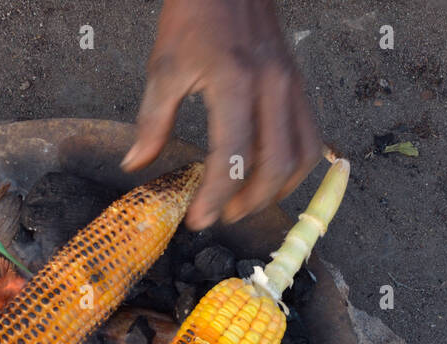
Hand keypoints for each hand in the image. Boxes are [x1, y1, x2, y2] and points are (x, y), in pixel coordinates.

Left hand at [122, 0, 320, 229]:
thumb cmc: (194, 15)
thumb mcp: (164, 66)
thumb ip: (153, 121)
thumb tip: (135, 164)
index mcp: (234, 82)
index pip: (232, 158)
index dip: (215, 196)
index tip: (199, 219)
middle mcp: (271, 87)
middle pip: (275, 166)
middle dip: (249, 202)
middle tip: (222, 215)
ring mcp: (291, 86)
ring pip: (302, 157)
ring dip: (277, 191)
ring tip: (246, 201)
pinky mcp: (299, 86)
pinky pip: (311, 139)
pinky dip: (295, 167)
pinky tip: (271, 177)